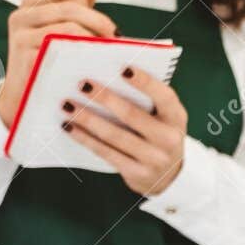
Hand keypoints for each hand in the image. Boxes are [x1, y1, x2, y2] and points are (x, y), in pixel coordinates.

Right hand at [0, 0, 116, 128]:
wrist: (25, 98)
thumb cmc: (48, 60)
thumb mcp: (62, 28)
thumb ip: (77, 5)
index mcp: (29, 4)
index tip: (103, 21)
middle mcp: (20, 16)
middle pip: (69, 5)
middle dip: (98, 20)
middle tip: (115, 36)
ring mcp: (20, 36)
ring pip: (68, 26)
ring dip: (95, 38)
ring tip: (108, 50)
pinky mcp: (26, 58)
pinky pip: (62, 49)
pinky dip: (84, 53)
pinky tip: (95, 62)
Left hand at [61, 66, 187, 195]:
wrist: (170, 176)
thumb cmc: (159, 134)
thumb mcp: (164, 117)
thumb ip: (146, 100)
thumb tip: (107, 78)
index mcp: (177, 117)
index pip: (163, 96)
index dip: (144, 82)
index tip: (122, 68)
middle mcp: (169, 139)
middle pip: (131, 115)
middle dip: (104, 98)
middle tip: (82, 84)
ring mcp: (154, 159)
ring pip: (114, 135)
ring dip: (87, 119)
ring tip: (67, 105)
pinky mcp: (137, 174)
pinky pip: (105, 153)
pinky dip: (85, 139)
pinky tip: (70, 127)